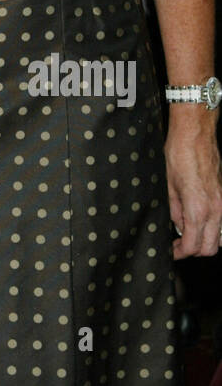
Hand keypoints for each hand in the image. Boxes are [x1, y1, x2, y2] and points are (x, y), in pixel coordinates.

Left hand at [166, 123, 221, 258]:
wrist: (195, 133)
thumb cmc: (179, 154)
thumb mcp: (168, 185)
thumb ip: (174, 210)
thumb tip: (177, 224)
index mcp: (197, 209)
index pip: (192, 245)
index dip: (180, 253)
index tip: (171, 251)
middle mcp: (214, 209)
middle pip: (210, 248)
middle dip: (194, 251)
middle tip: (178, 245)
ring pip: (220, 237)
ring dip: (205, 241)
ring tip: (188, 234)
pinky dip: (212, 228)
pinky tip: (197, 220)